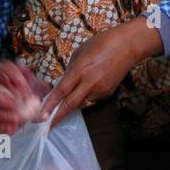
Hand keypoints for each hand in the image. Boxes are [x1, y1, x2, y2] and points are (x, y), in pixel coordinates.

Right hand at [0, 61, 49, 134]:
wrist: (4, 87)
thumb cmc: (19, 82)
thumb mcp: (28, 78)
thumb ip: (37, 82)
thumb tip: (47, 88)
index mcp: (2, 71)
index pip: (7, 69)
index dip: (16, 79)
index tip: (26, 88)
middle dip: (4, 101)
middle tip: (16, 108)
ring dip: (3, 116)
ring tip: (17, 121)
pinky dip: (1, 127)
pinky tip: (12, 129)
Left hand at [40, 16, 162, 123]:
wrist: (128, 45)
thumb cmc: (102, 43)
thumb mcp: (80, 52)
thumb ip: (71, 69)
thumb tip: (64, 83)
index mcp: (80, 70)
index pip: (62, 91)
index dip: (50, 104)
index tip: (41, 116)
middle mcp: (90, 82)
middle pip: (70, 105)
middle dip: (57, 117)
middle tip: (46, 126)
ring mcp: (100, 89)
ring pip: (81, 102)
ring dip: (73, 102)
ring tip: (75, 90)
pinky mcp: (108, 93)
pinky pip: (92, 98)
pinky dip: (86, 94)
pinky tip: (91, 83)